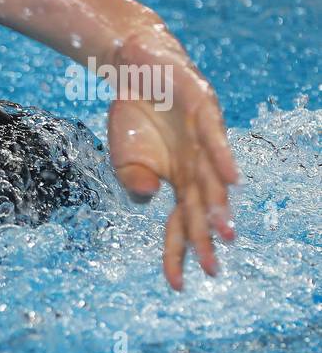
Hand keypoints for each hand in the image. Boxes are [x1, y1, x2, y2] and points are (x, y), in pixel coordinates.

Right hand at [105, 19, 238, 289]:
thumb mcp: (122, 157)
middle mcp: (197, 166)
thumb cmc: (134, 117)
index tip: (178, 285)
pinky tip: (231, 180)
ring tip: (224, 235)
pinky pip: (213, 139)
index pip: (179, 225)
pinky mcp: (203, 111)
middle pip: (201, 209)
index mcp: (177, 182)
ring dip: (220, 208)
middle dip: (205, 240)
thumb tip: (148, 197)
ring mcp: (202, 140)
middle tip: (212, 270)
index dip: (178, 254)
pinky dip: (222, 159)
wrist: (135, 68)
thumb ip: (134, 181)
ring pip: (213, 180)